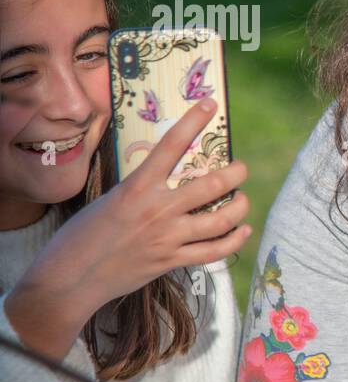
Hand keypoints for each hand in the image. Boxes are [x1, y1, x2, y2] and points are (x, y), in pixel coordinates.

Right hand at [5, 98, 251, 360]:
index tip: (210, 104)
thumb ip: (140, 190)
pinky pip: (215, 251)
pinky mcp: (172, 261)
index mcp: (137, 187)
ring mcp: (168, 237)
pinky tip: (243, 231)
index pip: (171, 145)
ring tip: (244, 200)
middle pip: (212, 184)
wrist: (69, 278)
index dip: (193, 121)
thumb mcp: (109, 200)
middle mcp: (158, 209)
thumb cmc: (82, 235)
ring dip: (240, 207)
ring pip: (221, 219)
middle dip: (236, 173)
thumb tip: (165, 179)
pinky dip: (234, 240)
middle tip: (241, 168)